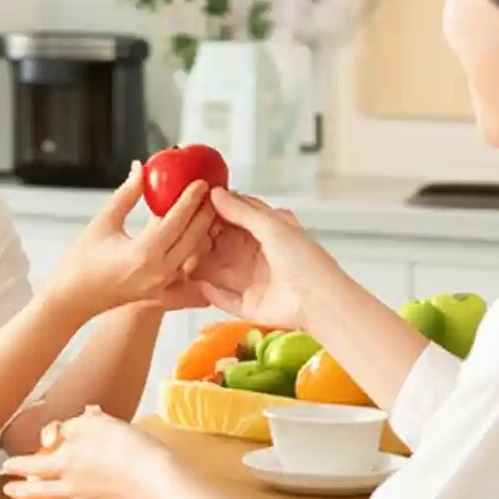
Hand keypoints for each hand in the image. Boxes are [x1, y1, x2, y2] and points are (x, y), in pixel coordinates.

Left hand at [2, 408, 170, 498]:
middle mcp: (72, 486)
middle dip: (19, 489)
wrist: (157, 483)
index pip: (33, 463)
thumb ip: (82, 423)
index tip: (9, 464)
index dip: (18, 463)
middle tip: (8, 488)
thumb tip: (73, 421)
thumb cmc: (131, 451)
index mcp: (66, 461)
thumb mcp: (102, 423)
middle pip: (38, 490)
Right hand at [45, 163, 215, 321]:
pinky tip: (202, 240)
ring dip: (204, 233)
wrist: (73, 298)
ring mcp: (162, 285)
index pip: (176, 220)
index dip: (191, 198)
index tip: (201, 182)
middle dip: (205, 213)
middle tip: (213, 194)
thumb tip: (141, 168)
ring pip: (194, 255)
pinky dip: (197, 255)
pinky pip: (188, 272)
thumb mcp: (103, 222)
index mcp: (143, 253)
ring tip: (209, 212)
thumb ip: (126, 194)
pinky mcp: (162, 292)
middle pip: (193, 238)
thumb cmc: (81, 261)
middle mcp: (158, 272)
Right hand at [189, 189, 348, 328]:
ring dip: (199, 265)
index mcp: (267, 232)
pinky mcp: (246, 305)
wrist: (319, 301)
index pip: (233, 218)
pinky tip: (192, 283)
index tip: (191, 207)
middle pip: (220, 244)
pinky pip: (220, 297)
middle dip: (201, 239)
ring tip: (179, 257)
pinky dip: (207, 291)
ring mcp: (250, 281)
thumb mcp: (273, 226)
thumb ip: (242, 211)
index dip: (213, 213)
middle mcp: (256, 255)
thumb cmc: (305, 260)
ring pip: (216, 271)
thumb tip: (215, 193)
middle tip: (180, 233)